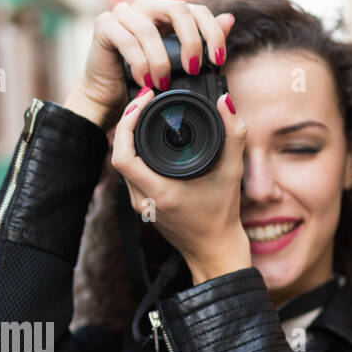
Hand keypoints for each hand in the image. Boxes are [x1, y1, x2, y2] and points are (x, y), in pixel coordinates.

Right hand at [65, 0, 233, 129]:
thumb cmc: (142, 81)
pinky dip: (138, 62)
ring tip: (162, 83)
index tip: (218, 61)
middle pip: (178, 9)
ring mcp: (123, 13)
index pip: (197, 10)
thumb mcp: (177, 65)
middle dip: (191, 41)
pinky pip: (126, 40)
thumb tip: (229, 19)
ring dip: (160, 59)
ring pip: (149, 28)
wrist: (106, 97)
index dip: (212, 33)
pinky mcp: (104, 25)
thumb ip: (201, 42)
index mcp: (165, 12)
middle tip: (193, 70)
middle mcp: (145, 6)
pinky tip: (144, 80)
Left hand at [112, 86, 250, 284]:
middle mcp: (142, 200)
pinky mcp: (143, 205)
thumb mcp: (233, 172)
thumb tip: (226, 101)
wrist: (214, 250)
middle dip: (127, 124)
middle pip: (118, 155)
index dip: (126, 124)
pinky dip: (135, 152)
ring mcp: (140, 204)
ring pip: (122, 165)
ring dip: (129, 138)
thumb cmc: (223, 215)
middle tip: (144, 101)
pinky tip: (147, 137)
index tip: (143, 102)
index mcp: (158, 192)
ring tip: (145, 113)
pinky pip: (130, 173)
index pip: (123, 156)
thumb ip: (233, 135)